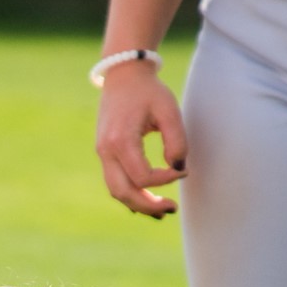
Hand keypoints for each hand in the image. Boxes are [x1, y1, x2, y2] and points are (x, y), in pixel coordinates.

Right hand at [93, 61, 187, 217]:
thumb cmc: (148, 91)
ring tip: (161, 211)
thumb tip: (177, 168)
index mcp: (121, 140)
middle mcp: (106, 151)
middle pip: (123, 192)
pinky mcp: (105, 154)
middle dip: (148, 205)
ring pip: (116, 191)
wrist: (123, 76)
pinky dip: (130, 194)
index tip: (184, 171)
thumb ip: (176, 140)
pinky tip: (147, 200)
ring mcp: (102, 154)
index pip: (142, 176)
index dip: (165, 179)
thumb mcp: (169, 110)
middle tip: (171, 209)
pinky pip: (115, 182)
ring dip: (138, 204)